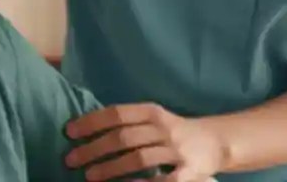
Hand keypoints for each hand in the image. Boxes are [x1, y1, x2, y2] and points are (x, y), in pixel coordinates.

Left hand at [64, 103, 225, 180]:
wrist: (217, 141)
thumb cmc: (175, 131)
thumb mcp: (155, 119)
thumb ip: (129, 123)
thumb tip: (88, 131)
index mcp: (153, 112)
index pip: (118, 114)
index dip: (92, 122)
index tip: (69, 131)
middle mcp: (164, 128)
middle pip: (124, 137)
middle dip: (94, 149)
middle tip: (71, 159)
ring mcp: (177, 151)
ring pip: (139, 159)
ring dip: (111, 168)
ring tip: (89, 176)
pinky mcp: (188, 172)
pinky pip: (162, 180)